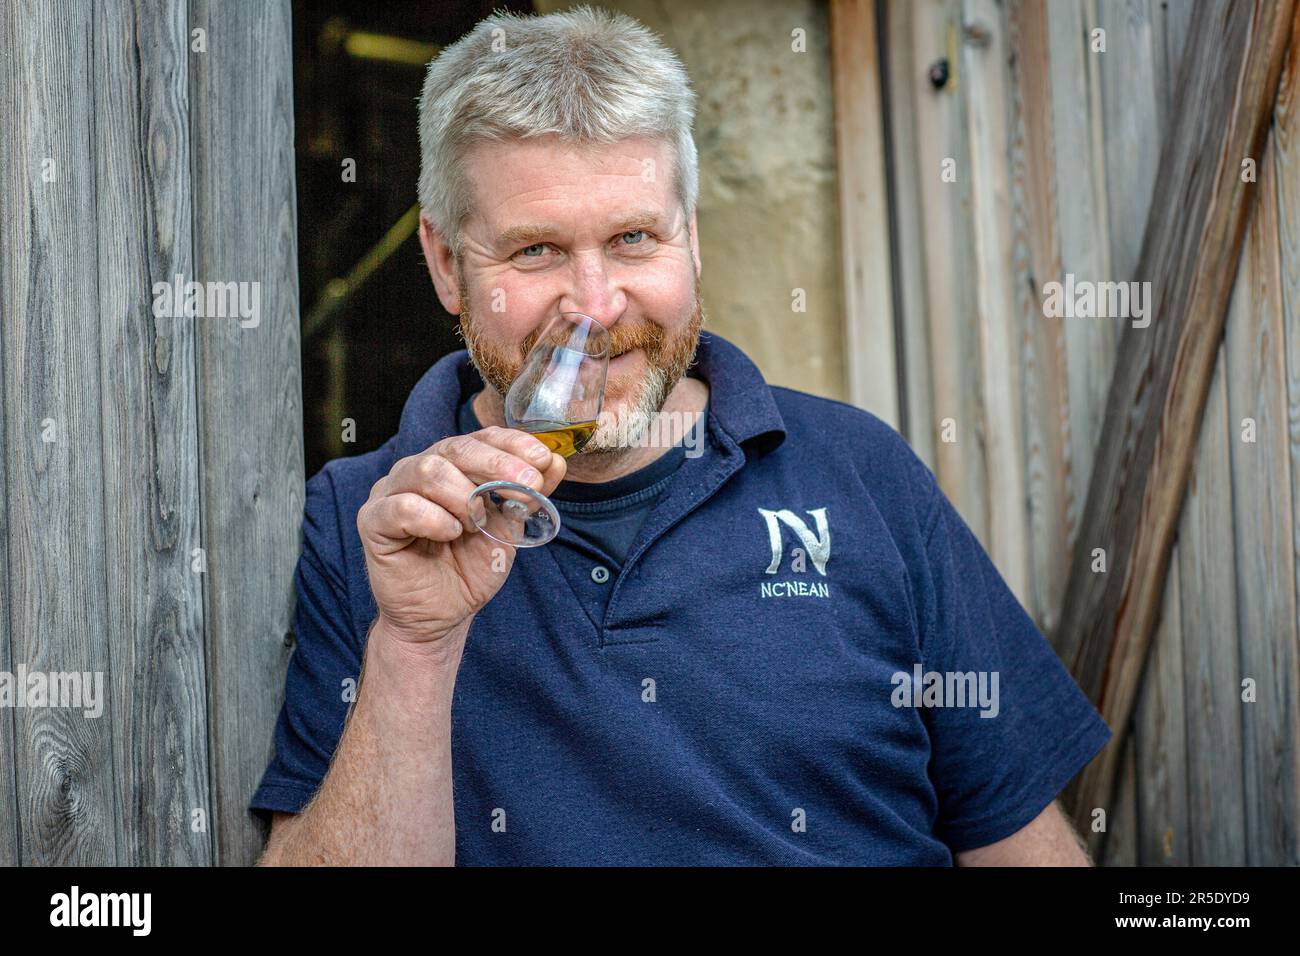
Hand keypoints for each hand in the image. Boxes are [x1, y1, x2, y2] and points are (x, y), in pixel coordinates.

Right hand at [358, 426, 565, 648]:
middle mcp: (419, 470)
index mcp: (452, 466)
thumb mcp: (508, 528)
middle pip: (454, 447)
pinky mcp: (373, 520)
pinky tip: (450, 534)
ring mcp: (391, 492)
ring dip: (463, 496)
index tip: (543, 459)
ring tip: (475, 524)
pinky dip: (434, 519)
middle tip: (528, 485)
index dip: (513, 444)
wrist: (442, 616)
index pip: (481, 438)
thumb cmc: (469, 567)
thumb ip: (527, 496)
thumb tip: (556, 461)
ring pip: (427, 470)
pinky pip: (402, 506)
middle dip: (498, 464)